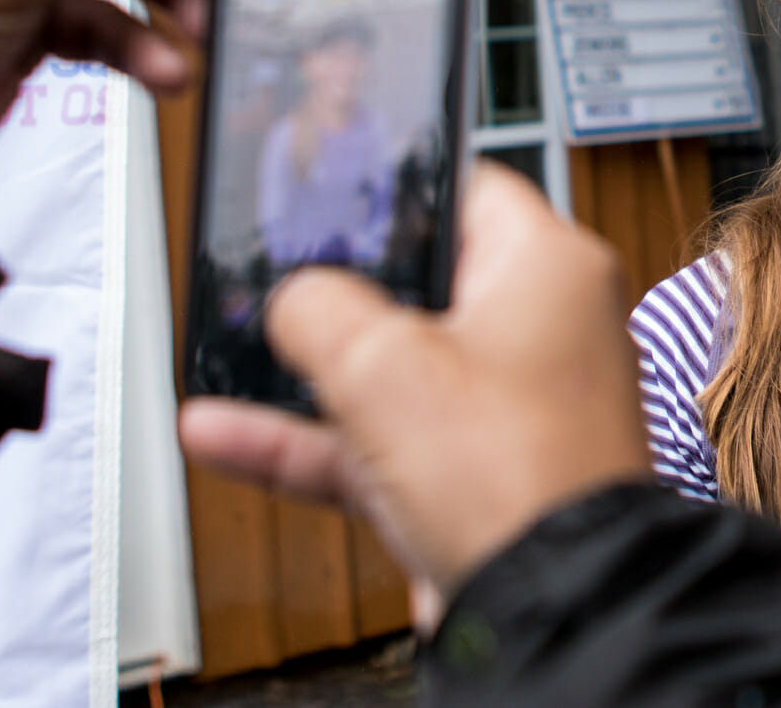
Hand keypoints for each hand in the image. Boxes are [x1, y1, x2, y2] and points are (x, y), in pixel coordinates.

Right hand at [179, 164, 652, 603]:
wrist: (549, 598)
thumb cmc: (514, 471)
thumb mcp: (381, 363)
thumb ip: (320, 309)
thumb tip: (298, 299)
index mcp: (552, 266)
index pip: (470, 189)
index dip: (397, 183)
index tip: (334, 187)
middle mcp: (546, 326)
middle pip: (427, 282)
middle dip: (343, 287)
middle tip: (274, 274)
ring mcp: (515, 403)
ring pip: (399, 369)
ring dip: (314, 369)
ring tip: (235, 348)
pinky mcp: (483, 472)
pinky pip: (385, 440)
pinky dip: (315, 439)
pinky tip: (228, 433)